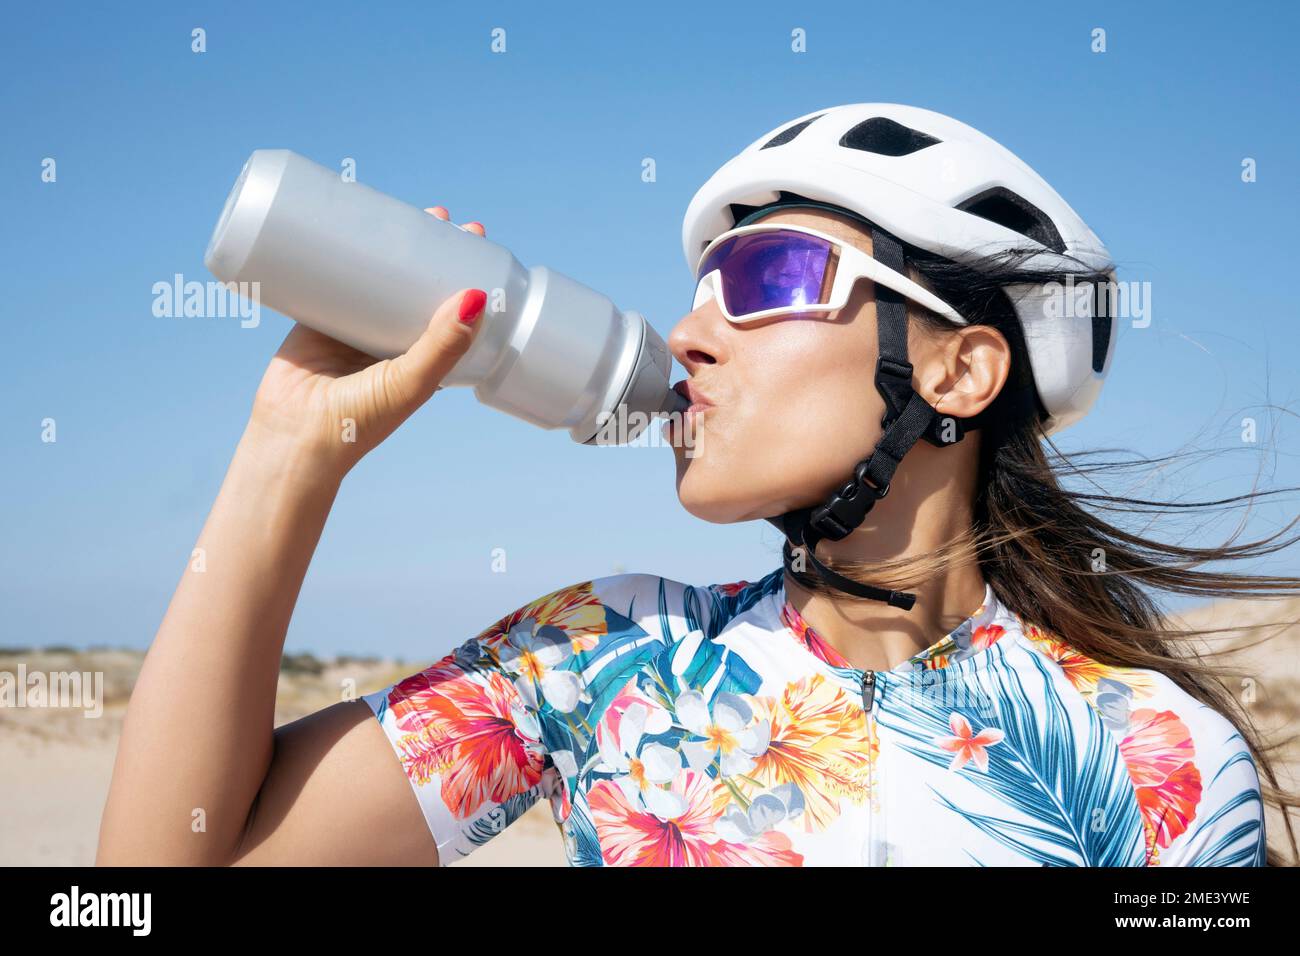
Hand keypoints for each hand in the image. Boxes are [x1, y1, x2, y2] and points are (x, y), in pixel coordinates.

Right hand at [246, 208, 488, 478]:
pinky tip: (349, 221)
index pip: (453, 306)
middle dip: (431, 248)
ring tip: (405, 211)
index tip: (476, 239)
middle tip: (444, 217)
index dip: (465, 272)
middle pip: (417, 282)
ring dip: (391, 244)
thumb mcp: (411, 381)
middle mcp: (393, 340)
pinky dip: (340, 252)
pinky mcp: (317, 319)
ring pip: (378, 275)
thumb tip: (478, 297)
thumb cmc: (360, 422)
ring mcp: (355, 327)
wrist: (293, 439)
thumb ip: (442, 345)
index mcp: (424, 357)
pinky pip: (332, 277)